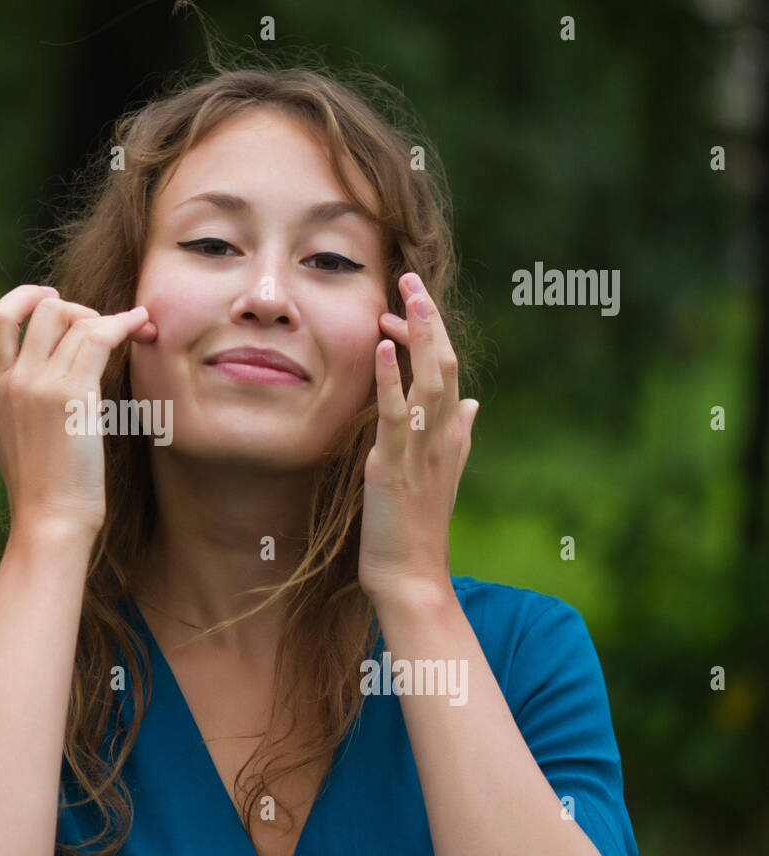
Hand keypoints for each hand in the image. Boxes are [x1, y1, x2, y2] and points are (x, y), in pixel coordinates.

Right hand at [0, 284, 157, 536]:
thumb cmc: (42, 490)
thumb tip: (29, 379)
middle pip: (41, 310)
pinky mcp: (70, 395)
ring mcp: (38, 384)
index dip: (24, 298)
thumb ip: (16, 402)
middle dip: (76, 307)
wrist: (49, 520)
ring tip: (129, 329)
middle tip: (101, 325)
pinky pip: (98, 336)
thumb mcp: (13, 438)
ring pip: (70, 318)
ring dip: (104, 316)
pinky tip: (141, 327)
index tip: (51, 299)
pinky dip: (124, 323)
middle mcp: (13, 379)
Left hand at [357, 272, 478, 609]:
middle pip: (445, 363)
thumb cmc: (417, 527)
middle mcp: (442, 435)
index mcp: (451, 434)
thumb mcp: (440, 475)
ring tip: (404, 295)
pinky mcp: (394, 464)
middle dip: (429, 318)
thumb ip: (456, 437)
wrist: (412, 576)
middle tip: (410, 278)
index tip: (406, 310)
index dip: (430, 335)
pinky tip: (383, 347)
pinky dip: (391, 378)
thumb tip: (472, 406)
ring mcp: (421, 449)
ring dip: (418, 333)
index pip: (447, 370)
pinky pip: (396, 414)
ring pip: (430, 379)